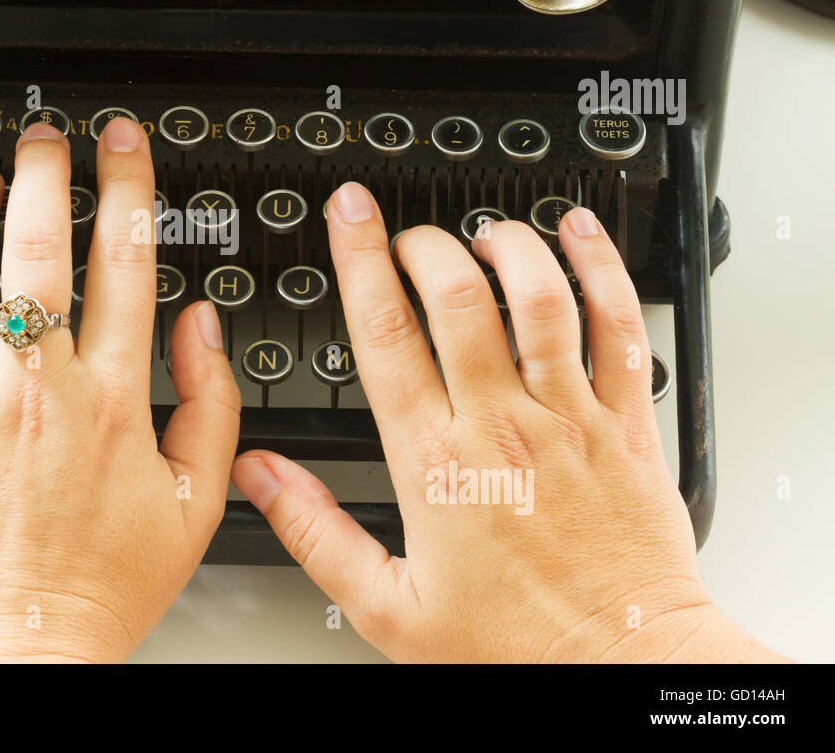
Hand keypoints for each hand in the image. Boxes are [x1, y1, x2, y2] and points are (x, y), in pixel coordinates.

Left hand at [0, 118, 239, 662]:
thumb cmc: (103, 585)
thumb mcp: (195, 501)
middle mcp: (34, 388)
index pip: (125, 262)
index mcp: (111, 399)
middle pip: (38, 248)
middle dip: (45, 172)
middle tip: (47, 136)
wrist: (22, 651)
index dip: (127, 186)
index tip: (122, 145)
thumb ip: (210, 402)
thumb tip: (203, 323)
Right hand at [232, 182, 784, 662]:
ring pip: (539, 296)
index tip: (349, 217)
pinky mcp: (627, 424)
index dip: (359, 260)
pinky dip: (602, 268)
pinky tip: (581, 234)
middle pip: (457, 295)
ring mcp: (569, 418)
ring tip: (483, 231)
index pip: (384, 334)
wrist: (615, 666)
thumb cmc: (510, 645)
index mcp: (434, 462)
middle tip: (406, 231)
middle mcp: (501, 425)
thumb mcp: (387, 605)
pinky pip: (618, 326)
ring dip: (508, 245)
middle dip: (424, 243)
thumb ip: (315, 532)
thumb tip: (256, 476)